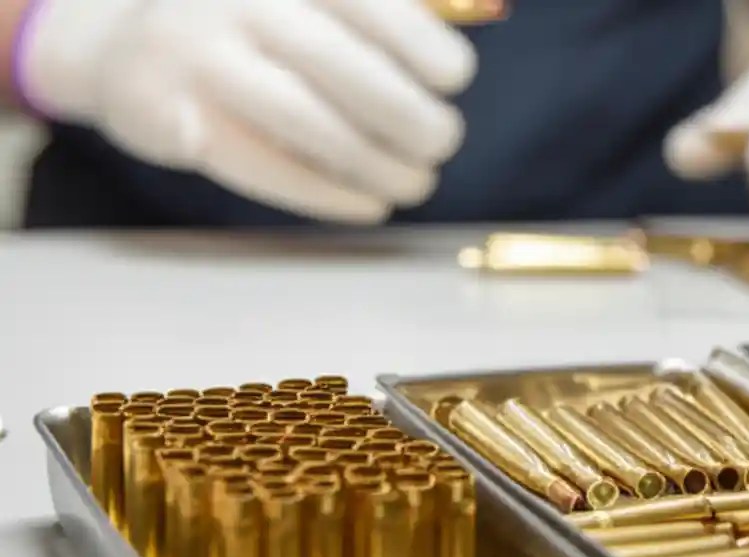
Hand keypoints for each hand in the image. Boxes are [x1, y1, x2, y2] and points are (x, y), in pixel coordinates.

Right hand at [17, 0, 474, 222]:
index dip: (420, 42)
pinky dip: (327, 193)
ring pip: (305, 120)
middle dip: (407, 114)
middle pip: (340, 65)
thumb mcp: (309, 0)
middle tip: (443, 141)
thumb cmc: (248, 24)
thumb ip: (386, 9)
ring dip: (374, 163)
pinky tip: (368, 203)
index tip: (456, 78)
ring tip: (417, 183)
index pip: (367, 1)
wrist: (122, 46)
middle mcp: (239, 2)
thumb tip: (486, 7)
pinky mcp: (172, 115)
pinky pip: (264, 164)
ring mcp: (199, 56)